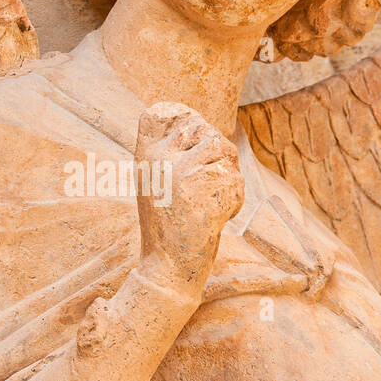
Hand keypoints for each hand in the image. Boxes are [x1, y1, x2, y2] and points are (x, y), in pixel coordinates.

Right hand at [134, 102, 243, 295]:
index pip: (160, 112)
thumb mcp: (155, 182)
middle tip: (212, 180)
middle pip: (203, 129)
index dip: (183, 115)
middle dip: (218, 150)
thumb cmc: (167, 225)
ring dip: (229, 174)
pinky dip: (234, 201)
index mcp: (145, 156)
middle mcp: (160, 160)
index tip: (194, 134)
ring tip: (213, 200)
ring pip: (224, 150)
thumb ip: (170, 154)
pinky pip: (236, 180)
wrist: (168, 268)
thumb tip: (197, 123)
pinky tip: (217, 218)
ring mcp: (182, 174)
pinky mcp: (206, 191)